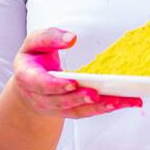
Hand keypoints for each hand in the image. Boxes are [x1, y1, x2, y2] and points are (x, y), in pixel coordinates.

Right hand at [9, 27, 141, 118]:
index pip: (40, 83)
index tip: (72, 82)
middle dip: (79, 98)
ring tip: (117, 101)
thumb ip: (50, 37)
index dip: (55, 85)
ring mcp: (54, 108)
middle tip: (96, 94)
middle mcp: (40, 97)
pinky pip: (86, 112)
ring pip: (76, 111)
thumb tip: (70, 38)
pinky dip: (104, 109)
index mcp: (28, 77)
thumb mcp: (35, 42)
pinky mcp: (69, 112)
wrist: (28, 84)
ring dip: (97, 107)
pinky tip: (121, 103)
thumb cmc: (34, 58)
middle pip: (60, 101)